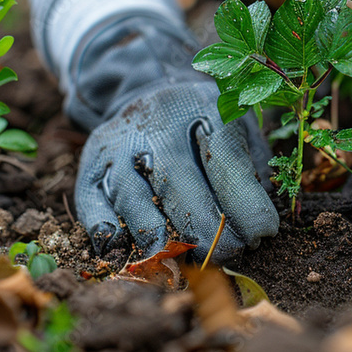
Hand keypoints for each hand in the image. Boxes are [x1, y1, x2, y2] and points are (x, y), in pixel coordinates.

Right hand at [68, 17, 277, 259]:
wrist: (149, 91)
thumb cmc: (206, 122)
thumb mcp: (238, 125)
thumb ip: (251, 167)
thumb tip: (258, 227)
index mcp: (202, 106)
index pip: (225, 160)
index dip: (245, 205)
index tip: (262, 235)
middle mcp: (155, 122)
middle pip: (179, 185)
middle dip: (209, 232)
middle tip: (230, 254)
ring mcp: (117, 144)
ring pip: (135, 202)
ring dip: (165, 243)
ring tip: (191, 260)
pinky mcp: (90, 165)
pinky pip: (94, 210)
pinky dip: (116, 239)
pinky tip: (142, 253)